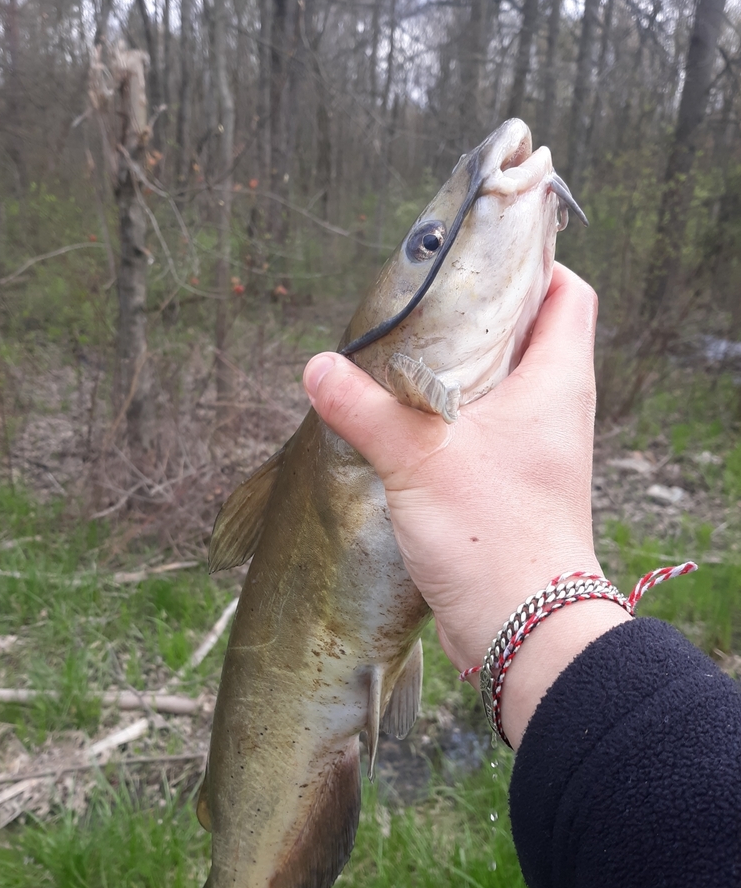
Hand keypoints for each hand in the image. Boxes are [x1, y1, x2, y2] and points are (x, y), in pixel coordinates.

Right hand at [303, 264, 629, 745]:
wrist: (522, 628)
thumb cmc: (490, 531)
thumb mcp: (418, 458)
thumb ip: (364, 408)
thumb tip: (317, 367)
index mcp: (556, 380)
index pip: (568, 293)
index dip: (535, 265)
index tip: (483, 260)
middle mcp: (557, 409)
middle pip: (533, 335)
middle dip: (484, 317)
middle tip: (427, 307)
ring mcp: (540, 450)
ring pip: (509, 387)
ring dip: (466, 373)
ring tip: (409, 361)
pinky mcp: (518, 486)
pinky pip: (493, 431)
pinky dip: (459, 418)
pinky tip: (412, 423)